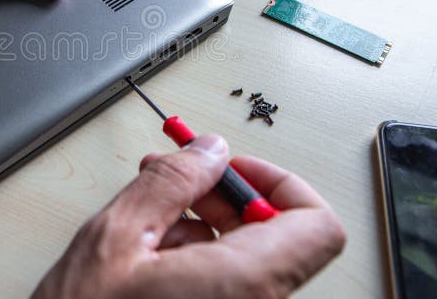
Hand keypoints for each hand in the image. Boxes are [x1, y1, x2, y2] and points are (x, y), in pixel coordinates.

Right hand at [33, 134, 345, 298]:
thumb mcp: (118, 236)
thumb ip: (172, 183)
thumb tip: (208, 151)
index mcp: (243, 284)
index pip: (317, 226)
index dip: (279, 183)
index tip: (231, 167)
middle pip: (276, 233)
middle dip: (223, 196)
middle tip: (178, 178)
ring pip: (243, 255)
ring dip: (198, 223)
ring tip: (145, 218)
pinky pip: (223, 278)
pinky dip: (190, 253)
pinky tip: (144, 251)